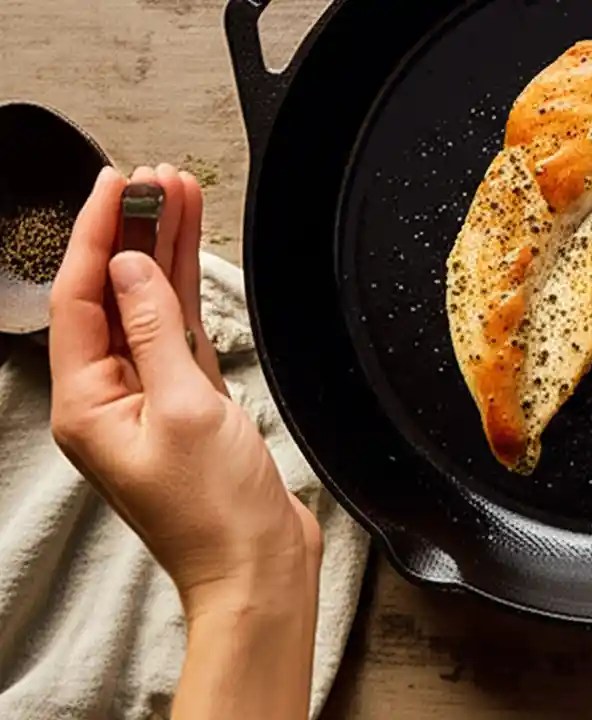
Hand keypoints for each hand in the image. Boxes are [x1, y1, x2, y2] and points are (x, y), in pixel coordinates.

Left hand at [48, 166, 320, 616]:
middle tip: (157, 179)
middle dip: (133, 233)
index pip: (80, 298)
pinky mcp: (187, 402)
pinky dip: (184, 290)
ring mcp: (149, 397)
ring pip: (148, 305)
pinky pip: (177, 331)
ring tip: (179, 193)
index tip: (120, 184)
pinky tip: (191, 251)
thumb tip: (132, 270)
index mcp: (86, 403)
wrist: (256, 566)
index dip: (100, 235)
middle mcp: (109, 396)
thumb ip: (155, 333)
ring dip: (162, 251)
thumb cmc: (217, 511)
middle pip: (112, 294)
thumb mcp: (186, 410)